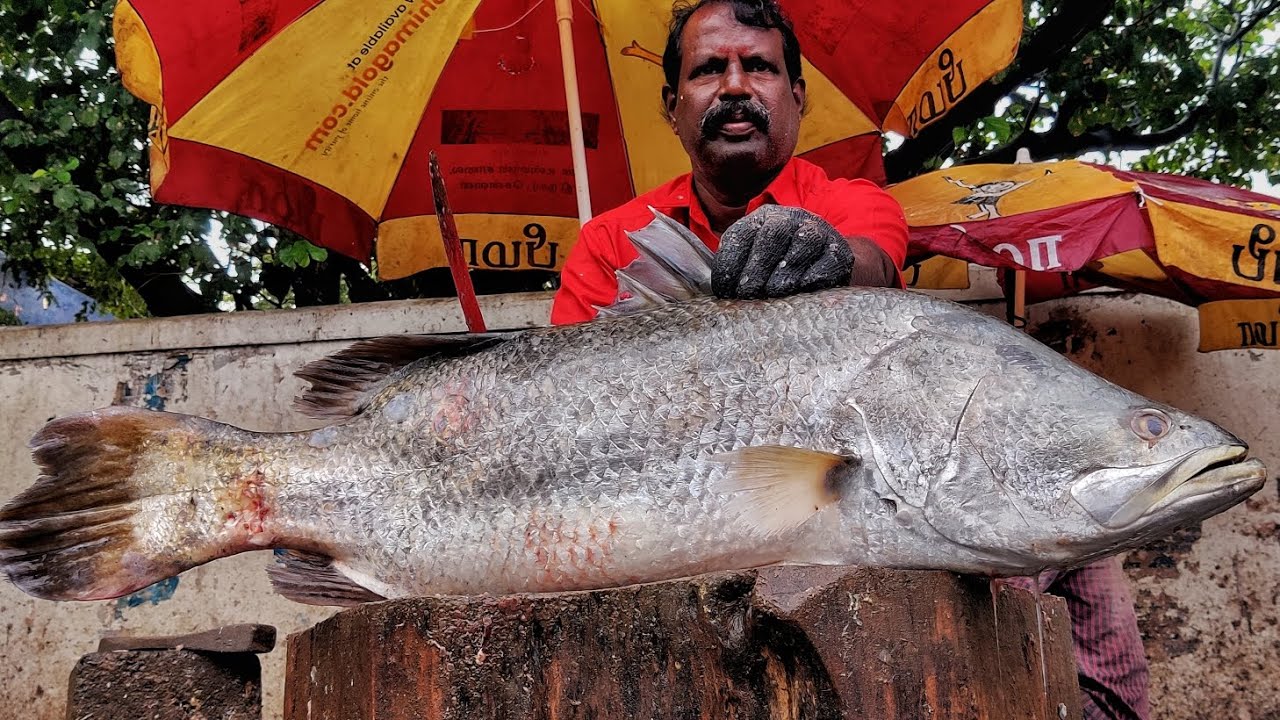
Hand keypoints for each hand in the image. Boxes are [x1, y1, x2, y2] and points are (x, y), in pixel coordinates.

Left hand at [711, 205, 853, 298]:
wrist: (824, 262)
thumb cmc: (778, 266)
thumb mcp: (752, 261)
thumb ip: (735, 270)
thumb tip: (718, 296)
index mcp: (762, 219)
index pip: (742, 235)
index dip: (730, 264)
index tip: (725, 291)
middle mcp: (791, 218)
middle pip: (773, 234)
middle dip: (757, 268)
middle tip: (747, 294)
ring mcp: (819, 232)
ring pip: (804, 243)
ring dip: (786, 272)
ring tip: (773, 293)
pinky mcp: (840, 252)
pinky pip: (829, 262)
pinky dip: (814, 278)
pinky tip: (801, 291)